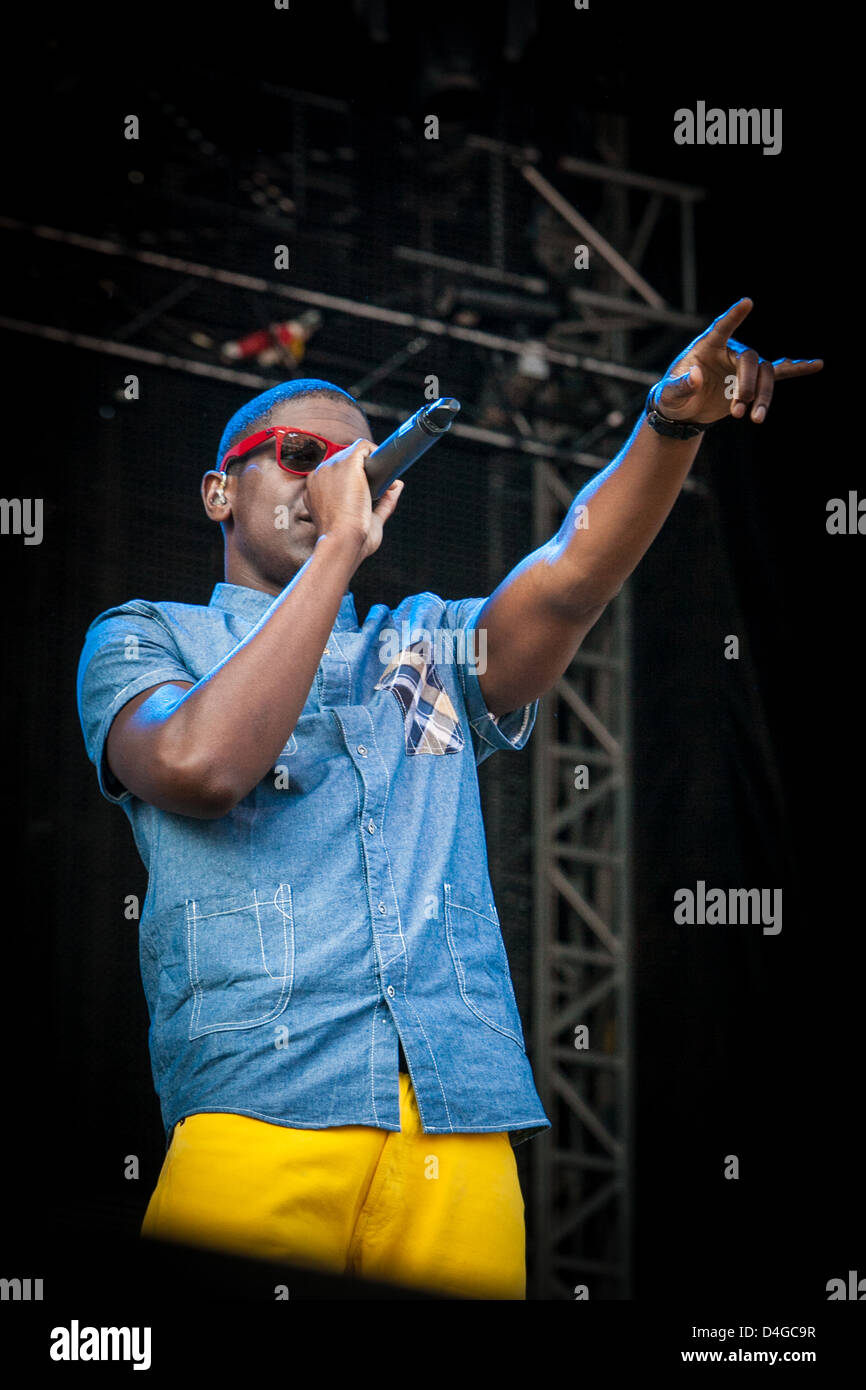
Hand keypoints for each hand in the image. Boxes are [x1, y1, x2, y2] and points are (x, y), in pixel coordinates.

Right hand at [304, 438, 403, 564]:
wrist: (343, 542)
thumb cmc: (351, 542)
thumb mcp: (368, 522)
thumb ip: (383, 503)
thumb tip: (398, 486)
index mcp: (315, 491)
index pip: (336, 476)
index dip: (355, 481)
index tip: (371, 492)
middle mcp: (319, 476)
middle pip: (345, 463)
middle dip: (365, 471)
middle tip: (383, 489)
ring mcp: (330, 467)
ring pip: (355, 454)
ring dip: (372, 463)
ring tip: (385, 481)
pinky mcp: (346, 463)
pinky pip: (363, 447)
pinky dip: (378, 453)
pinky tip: (386, 467)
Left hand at [653, 298, 822, 425]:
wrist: (684, 411)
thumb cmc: (672, 398)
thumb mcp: (668, 396)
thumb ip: (679, 386)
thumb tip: (695, 377)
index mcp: (707, 346)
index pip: (722, 328)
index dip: (733, 316)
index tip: (747, 302)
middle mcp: (729, 351)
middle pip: (750, 360)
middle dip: (748, 385)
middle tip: (737, 411)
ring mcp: (742, 366)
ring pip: (765, 373)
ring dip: (764, 396)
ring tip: (756, 419)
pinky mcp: (752, 381)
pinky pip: (778, 373)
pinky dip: (797, 370)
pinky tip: (816, 365)